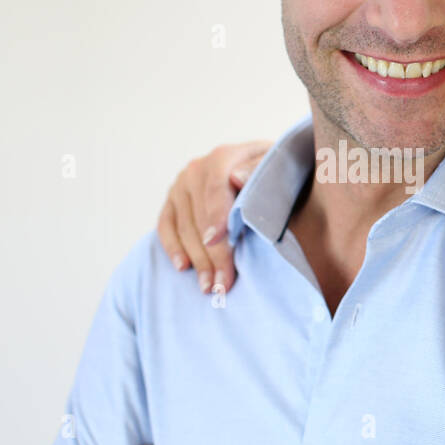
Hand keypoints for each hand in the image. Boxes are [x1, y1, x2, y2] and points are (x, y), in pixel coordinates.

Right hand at [157, 140, 270, 294]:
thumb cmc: (275, 173)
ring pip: (184, 227)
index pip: (217, 192)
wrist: (264, 167)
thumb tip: (236, 178)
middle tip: (222, 284)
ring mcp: (181, 185)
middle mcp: (196, 169)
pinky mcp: (172, 200)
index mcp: (223, 157)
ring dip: (197, 259)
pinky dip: (173, 248)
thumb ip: (259, 171)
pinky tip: (183, 268)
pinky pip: (166, 226)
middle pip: (200, 216)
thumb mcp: (278, 167)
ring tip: (209, 286)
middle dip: (213, 254)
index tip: (220, 242)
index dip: (218, 218)